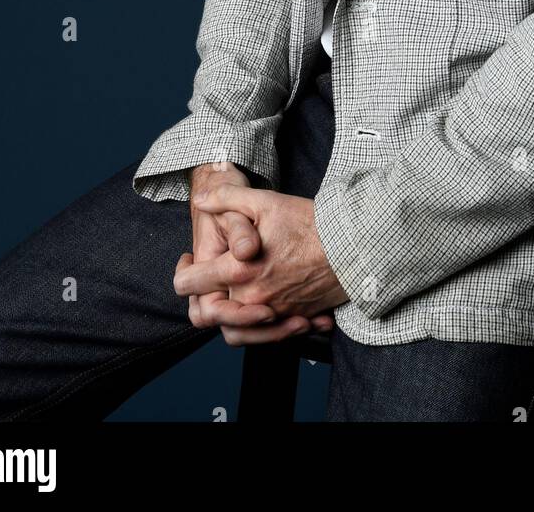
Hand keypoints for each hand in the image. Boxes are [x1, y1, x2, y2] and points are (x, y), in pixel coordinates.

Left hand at [180, 162, 334, 346]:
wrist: (352, 246)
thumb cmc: (308, 223)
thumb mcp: (264, 201)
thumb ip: (225, 199)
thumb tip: (199, 200)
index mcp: (238, 271)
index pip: (187, 285)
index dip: (181, 271)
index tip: (189, 261)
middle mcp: (251, 299)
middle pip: (207, 314)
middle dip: (203, 297)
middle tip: (209, 277)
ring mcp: (272, 313)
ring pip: (234, 332)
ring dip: (228, 318)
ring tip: (229, 294)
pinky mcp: (291, 319)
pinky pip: (265, 334)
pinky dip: (259, 326)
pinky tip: (262, 306)